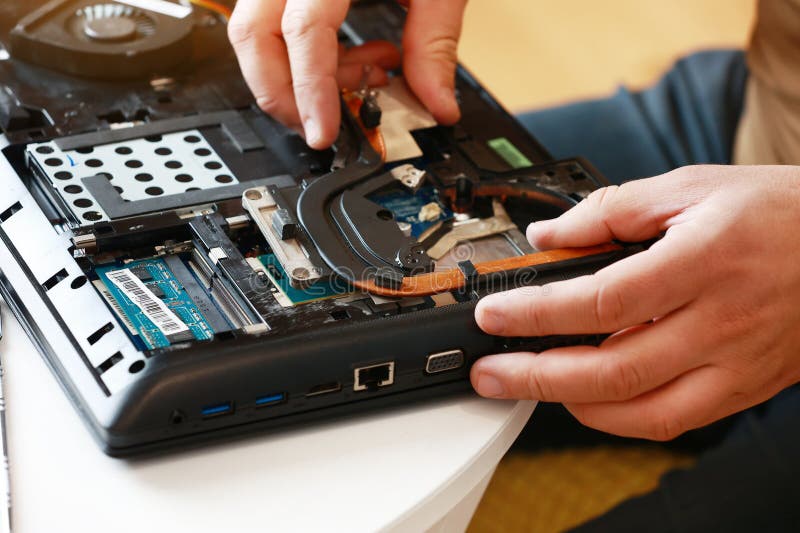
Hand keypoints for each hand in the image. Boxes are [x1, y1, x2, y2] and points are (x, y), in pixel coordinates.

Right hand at [228, 0, 465, 148]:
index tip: (325, 132)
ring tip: (364, 73)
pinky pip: (273, 23)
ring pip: (254, 32)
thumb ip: (436, 41)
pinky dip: (308, 56)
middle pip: (253, 36)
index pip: (303, 31)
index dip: (311, 89)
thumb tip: (437, 104)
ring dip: (299, 77)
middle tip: (322, 125)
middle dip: (283, 94)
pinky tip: (354, 55)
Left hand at [471, 165, 799, 439]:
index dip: (538, 312)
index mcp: (703, 261)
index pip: (602, 299)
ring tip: (525, 389)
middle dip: (537, 377)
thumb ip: (610, 211)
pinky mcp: (744, 387)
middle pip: (613, 369)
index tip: (494, 313)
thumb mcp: (690, 187)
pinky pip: (674, 420)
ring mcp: (736, 363)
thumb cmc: (776, 212)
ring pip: (642, 410)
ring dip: (572, 404)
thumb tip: (548, 236)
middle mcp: (721, 321)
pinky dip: (620, 417)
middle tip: (490, 373)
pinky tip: (584, 399)